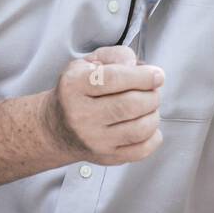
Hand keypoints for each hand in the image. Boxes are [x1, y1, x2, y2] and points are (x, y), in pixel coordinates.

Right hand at [44, 45, 164, 165]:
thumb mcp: (89, 63)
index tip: (157, 75)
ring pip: (139, 129)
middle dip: (152, 95)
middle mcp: (81, 115)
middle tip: (152, 90)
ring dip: (154, 114)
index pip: (114, 78)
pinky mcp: (105, 157)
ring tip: (149, 106)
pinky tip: (147, 125)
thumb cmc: (78, 91)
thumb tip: (136, 66)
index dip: (143, 76)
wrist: (55, 127)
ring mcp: (93, 139)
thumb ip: (116, 56)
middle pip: (130, 105)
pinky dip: (153, 136)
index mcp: (75, 86)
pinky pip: (141, 151)